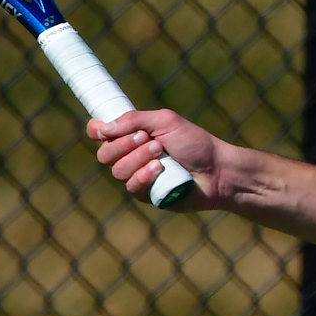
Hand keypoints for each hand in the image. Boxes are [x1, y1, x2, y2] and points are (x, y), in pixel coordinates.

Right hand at [87, 109, 224, 208]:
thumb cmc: (195, 143)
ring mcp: (138, 176)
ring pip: (117, 171)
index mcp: (132, 135)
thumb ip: (133, 120)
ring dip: (138, 158)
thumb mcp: (166, 121)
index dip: (96, 131)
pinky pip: (131, 187)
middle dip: (123, 145)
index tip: (103, 130)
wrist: (218, 169)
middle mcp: (131, 156)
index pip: (100, 133)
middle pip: (103, 154)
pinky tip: (160, 170)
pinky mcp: (147, 195)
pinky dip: (144, 176)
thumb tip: (101, 128)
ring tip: (161, 152)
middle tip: (148, 138)